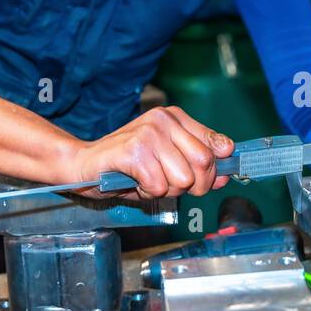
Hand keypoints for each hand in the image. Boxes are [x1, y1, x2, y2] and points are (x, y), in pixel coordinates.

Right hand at [64, 106, 233, 199]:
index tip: (206, 180)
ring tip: (148, 180)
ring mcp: (149, 133)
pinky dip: (148, 192)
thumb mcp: (168, 162)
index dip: (214, 171)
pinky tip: (135, 181)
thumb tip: (226, 176)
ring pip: (183, 179)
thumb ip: (197, 166)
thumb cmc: (128, 166)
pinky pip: (160, 186)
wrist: (83, 165)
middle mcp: (164, 120)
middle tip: (169, 184)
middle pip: (205, 163)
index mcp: (176, 117)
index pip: (216, 146)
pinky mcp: (134, 151)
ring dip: (167, 190)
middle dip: (192, 185)